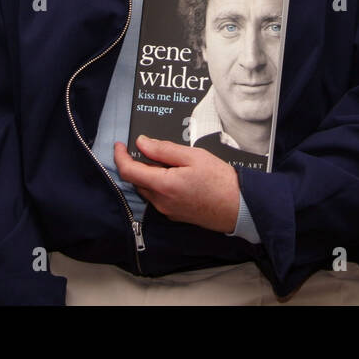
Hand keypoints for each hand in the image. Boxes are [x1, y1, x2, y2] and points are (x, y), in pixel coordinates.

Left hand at [114, 136, 239, 233]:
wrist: (239, 207)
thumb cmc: (220, 181)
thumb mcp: (193, 156)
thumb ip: (164, 149)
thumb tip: (141, 143)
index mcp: (163, 185)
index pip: (129, 171)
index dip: (119, 156)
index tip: (119, 145)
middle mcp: (161, 201)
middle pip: (137, 180)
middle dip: (137, 164)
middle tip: (147, 148)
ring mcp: (167, 210)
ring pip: (147, 189)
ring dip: (148, 175)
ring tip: (165, 160)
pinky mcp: (174, 215)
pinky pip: (158, 197)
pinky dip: (158, 184)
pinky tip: (174, 175)